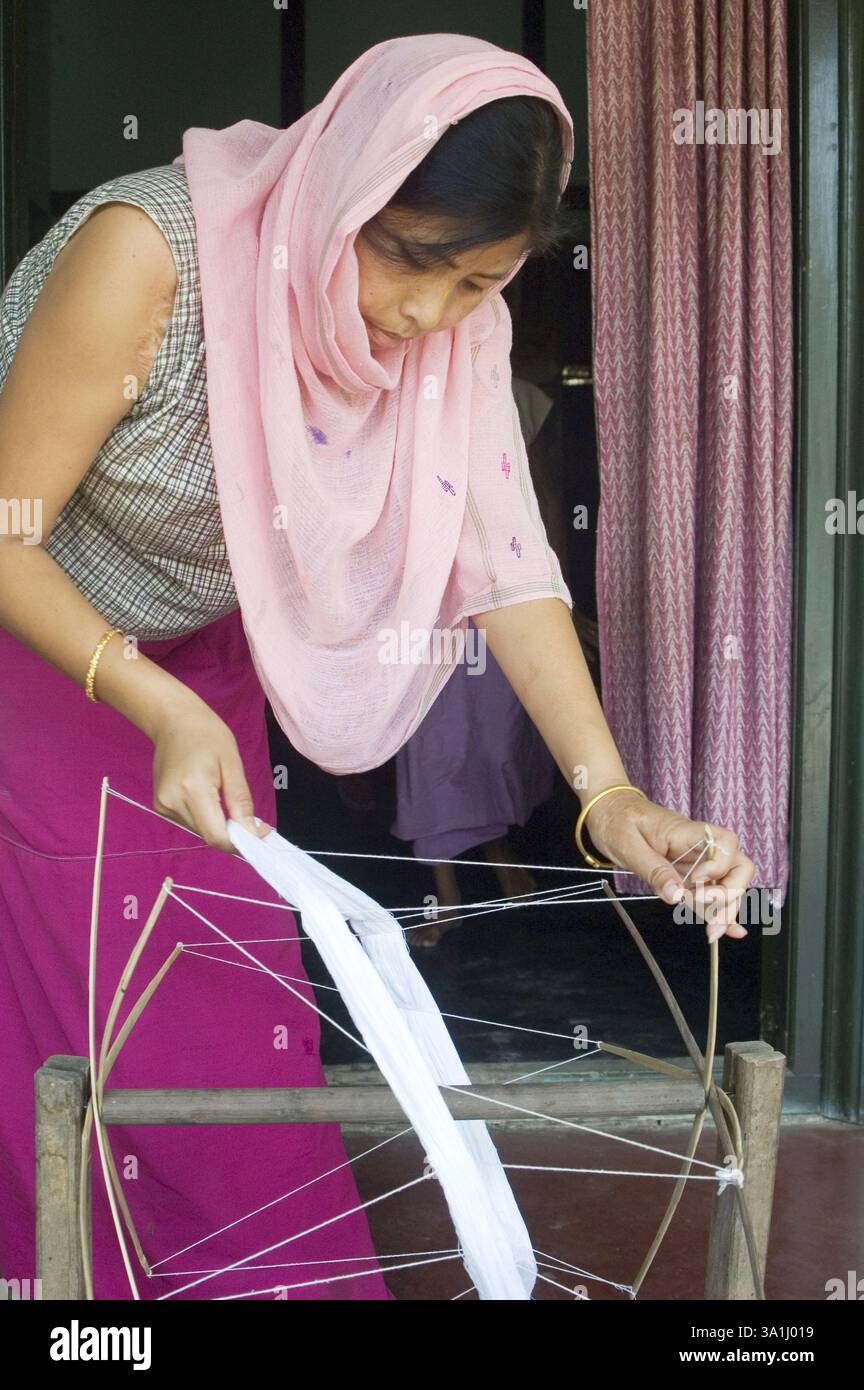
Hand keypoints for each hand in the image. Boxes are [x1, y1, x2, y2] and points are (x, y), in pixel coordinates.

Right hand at [150, 696, 271, 851]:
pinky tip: (211, 798)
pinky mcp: (160, 806)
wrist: (173, 721)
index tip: (260, 835)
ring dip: (219, 826)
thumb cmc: (207, 735)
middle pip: (208, 835)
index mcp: (191, 788)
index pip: (216, 835)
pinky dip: (206, 819)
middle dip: (233, 833)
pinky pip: (190, 823)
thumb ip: (241, 802)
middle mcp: (172, 802)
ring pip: (200, 832)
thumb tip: (254, 832)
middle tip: (253, 821)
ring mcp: (162, 805)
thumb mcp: (233, 764)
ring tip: (228, 801)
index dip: (240, 842)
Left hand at [581, 789, 754, 942]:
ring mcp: (696, 862)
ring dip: (726, 908)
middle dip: (730, 894)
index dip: (719, 865)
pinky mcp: (687, 875)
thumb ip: (654, 870)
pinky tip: (727, 929)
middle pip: (736, 866)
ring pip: (728, 883)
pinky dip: (718, 911)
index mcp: (686, 832)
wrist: (608, 811)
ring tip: (714, 932)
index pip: (724, 842)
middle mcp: (698, 847)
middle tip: (710, 916)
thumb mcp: (628, 845)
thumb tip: (676, 896)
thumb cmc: (618, 820)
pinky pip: (708, 892)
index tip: (696, 880)